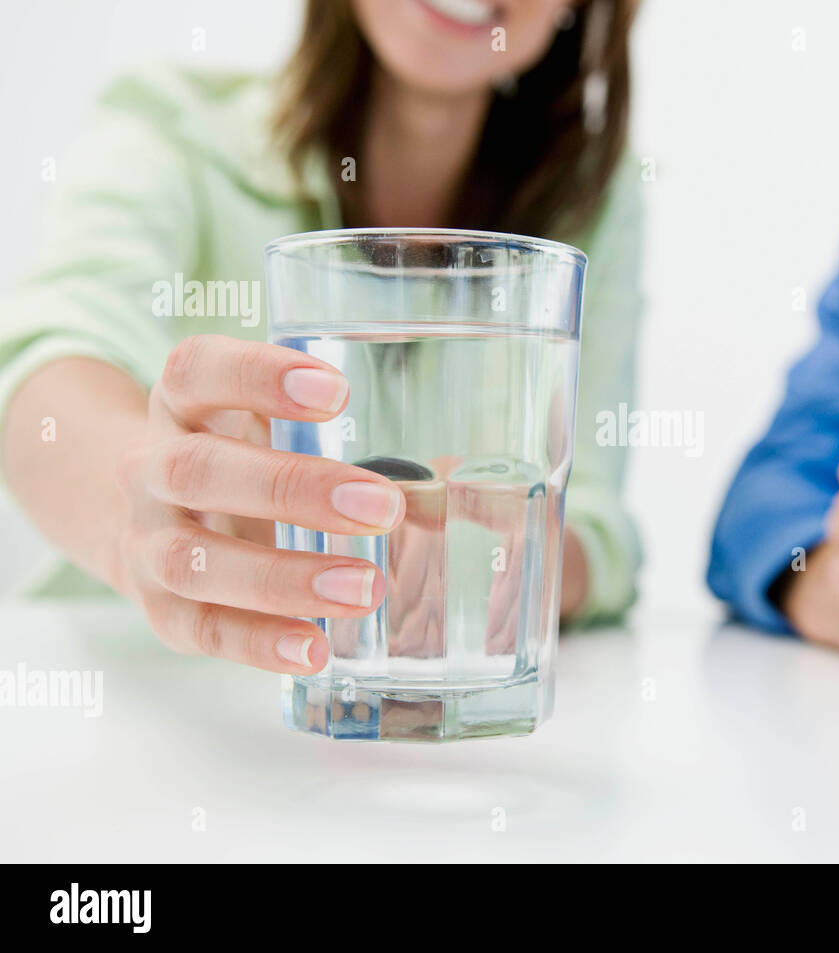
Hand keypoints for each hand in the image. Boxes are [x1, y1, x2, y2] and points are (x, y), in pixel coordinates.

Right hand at [110, 334, 403, 672]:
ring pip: (194, 561)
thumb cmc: (243, 459)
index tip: (337, 391)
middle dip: (293, 489)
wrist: (147, 514)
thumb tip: (470, 478)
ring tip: (365, 587)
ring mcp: (147, 542)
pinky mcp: (160, 607)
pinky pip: (201, 629)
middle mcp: (151, 470)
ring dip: (284, 577)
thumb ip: (349, 436)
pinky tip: (315, 648)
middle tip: (381, 505)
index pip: (198, 371)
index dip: (258, 375)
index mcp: (183, 406)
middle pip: (199, 471)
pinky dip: (258, 642)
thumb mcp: (273, 426)